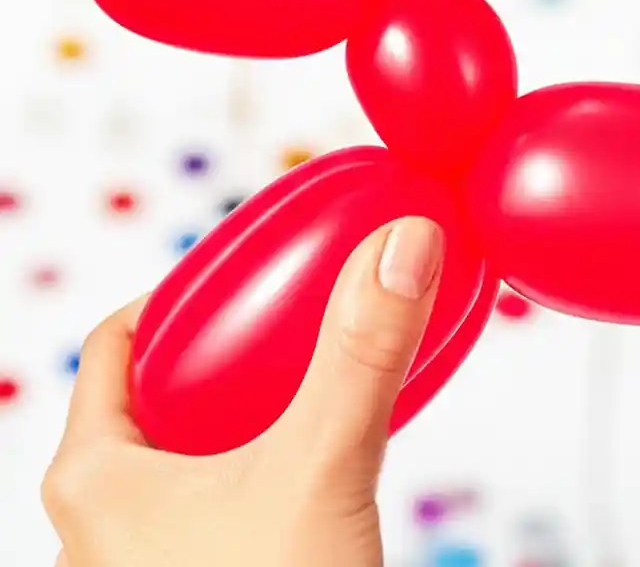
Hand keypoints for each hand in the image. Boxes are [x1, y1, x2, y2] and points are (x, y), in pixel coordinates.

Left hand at [43, 217, 444, 566]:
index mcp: (96, 478)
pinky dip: (270, 477)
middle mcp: (104, 525)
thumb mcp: (318, 470)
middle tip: (296, 333)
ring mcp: (149, 564)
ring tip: (318, 400)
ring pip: (193, 463)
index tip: (236, 274)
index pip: (116, 346)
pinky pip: (222, 512)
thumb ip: (360, 354)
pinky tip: (324, 482)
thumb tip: (398, 251)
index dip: (179, 296)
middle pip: (160, 401)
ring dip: (254, 422)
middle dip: (232, 360)